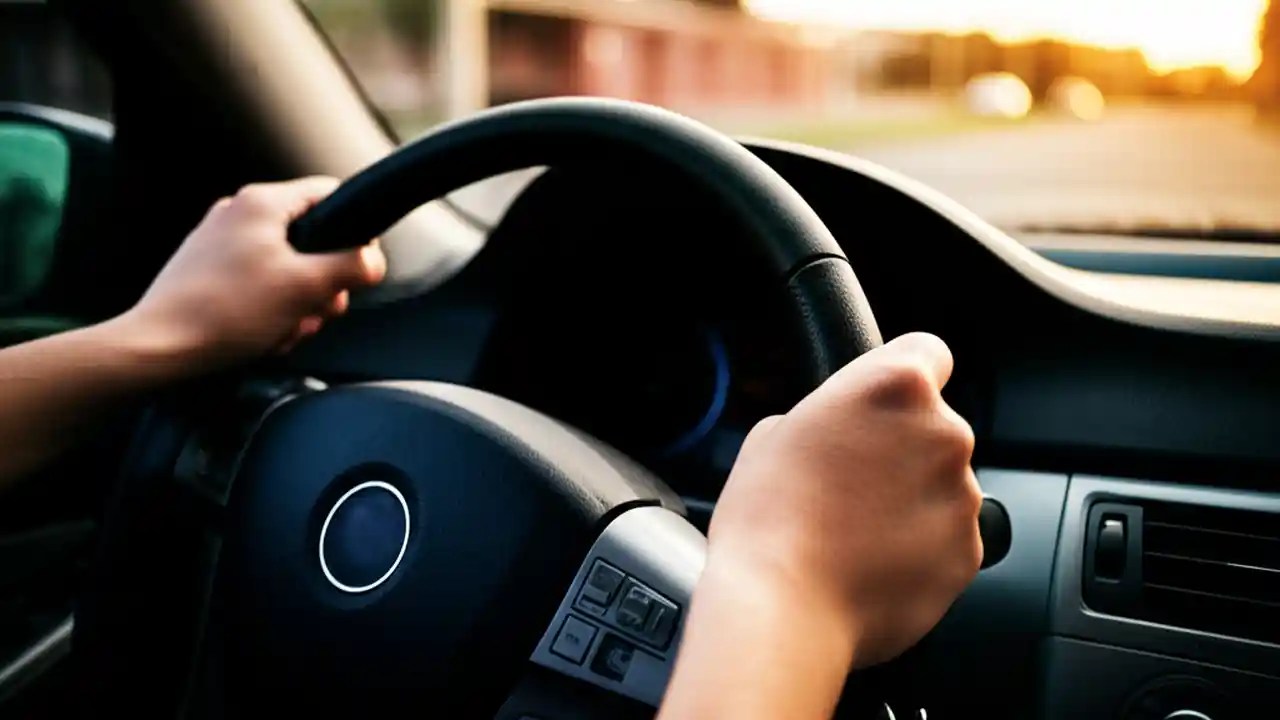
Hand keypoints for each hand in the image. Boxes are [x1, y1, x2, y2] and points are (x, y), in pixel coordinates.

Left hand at [124, 177, 385, 368]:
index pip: (331, 195)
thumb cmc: (225, 311)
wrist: (160, 346)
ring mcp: (222, 242)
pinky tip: (264, 332)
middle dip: (323, 283)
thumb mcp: (306, 287)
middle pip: (313, 239)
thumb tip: (374, 261)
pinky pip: (261, 284)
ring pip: (289, 268)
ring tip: (283, 327)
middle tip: (316, 309)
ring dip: (299, 303)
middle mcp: (240, 213)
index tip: (356, 266)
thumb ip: (351, 267)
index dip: (355, 231)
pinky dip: (271, 309)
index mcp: (263, 203)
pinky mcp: (211, 271)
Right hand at [707, 332, 981, 668]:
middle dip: (902, 448)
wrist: (783, 608)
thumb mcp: (773, 434)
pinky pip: (947, 537)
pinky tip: (870, 561)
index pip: (929, 352)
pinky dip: (919, 546)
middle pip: (935, 426)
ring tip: (854, 530)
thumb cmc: (768, 520)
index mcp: (894, 387)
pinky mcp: (967, 553)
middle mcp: (943, 433)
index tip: (887, 400)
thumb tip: (836, 432)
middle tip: (850, 480)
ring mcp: (962, 496)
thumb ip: (826, 416)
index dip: (905, 374)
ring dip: (912, 499)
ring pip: (943, 485)